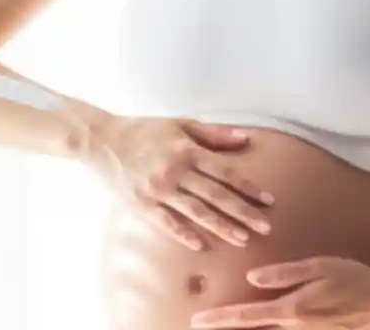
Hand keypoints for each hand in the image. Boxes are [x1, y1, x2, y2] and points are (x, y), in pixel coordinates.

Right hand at [84, 114, 274, 250]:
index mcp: (186, 150)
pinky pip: (166, 222)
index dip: (248, 187)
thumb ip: (213, 134)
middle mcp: (175, 170)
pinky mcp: (142, 204)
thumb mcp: (179, 124)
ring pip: (196, 211)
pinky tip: (201, 245)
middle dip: (243, 212)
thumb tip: (245, 140)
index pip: (225, 171)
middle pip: (216, 195)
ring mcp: (158, 189)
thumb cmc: (142, 129)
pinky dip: (184, 233)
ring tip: (243, 239)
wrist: (101, 141)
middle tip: (266, 227)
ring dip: (222, 226)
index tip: (269, 200)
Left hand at [189, 256, 369, 328]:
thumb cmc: (354, 277)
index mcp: (294, 310)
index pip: (248, 317)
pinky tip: (260, 327)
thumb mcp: (319, 266)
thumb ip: (285, 273)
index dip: (221, 319)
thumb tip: (251, 277)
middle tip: (199, 326)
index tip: (197, 321)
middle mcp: (298, 329)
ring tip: (224, 327)